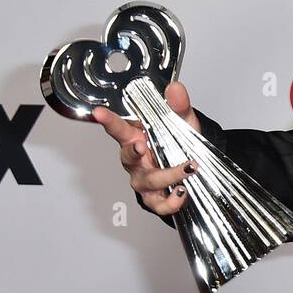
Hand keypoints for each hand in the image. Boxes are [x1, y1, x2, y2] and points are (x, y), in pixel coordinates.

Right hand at [93, 80, 200, 216]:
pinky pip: (158, 204)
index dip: (108, 121)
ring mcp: (144, 180)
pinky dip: (171, 201)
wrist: (193, 167)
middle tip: (140, 145)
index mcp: (137, 138)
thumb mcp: (183, 122)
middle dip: (132, 152)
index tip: (98, 112)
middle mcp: (137, 161)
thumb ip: (179, 106)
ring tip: (188, 168)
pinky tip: (183, 192)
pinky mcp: (155, 198)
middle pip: (127, 157)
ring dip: (167, 176)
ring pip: (147, 182)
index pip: (119, 128)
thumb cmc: (180, 143)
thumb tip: (175, 88)